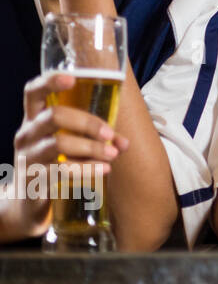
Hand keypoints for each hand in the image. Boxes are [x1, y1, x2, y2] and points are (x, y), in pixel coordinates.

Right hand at [6, 71, 127, 239]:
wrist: (27, 204)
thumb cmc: (53, 165)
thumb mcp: (67, 145)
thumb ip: (94, 138)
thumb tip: (124, 142)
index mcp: (34, 119)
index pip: (33, 92)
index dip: (50, 81)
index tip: (71, 78)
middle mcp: (26, 135)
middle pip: (54, 116)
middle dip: (88, 122)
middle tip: (110, 134)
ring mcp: (26, 158)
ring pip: (58, 144)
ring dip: (91, 148)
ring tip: (113, 155)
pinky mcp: (33, 180)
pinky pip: (60, 170)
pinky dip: (86, 169)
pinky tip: (103, 170)